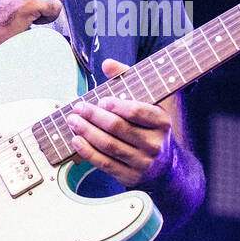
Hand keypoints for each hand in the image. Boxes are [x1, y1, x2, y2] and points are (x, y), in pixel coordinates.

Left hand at [65, 59, 174, 187]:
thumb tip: (107, 64)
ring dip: (86, 132)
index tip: (100, 100)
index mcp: (161, 122)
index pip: (136, 112)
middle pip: (118, 128)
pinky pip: (104, 163)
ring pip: (108, 145)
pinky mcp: (130, 176)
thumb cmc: (153, 128)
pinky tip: (76, 140)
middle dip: (94, 116)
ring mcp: (142, 162)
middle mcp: (154, 144)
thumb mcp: (150, 102)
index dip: (115, 105)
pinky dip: (87, 151)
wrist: (167, 167)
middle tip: (78, 107)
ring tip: (73, 121)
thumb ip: (129, 79)